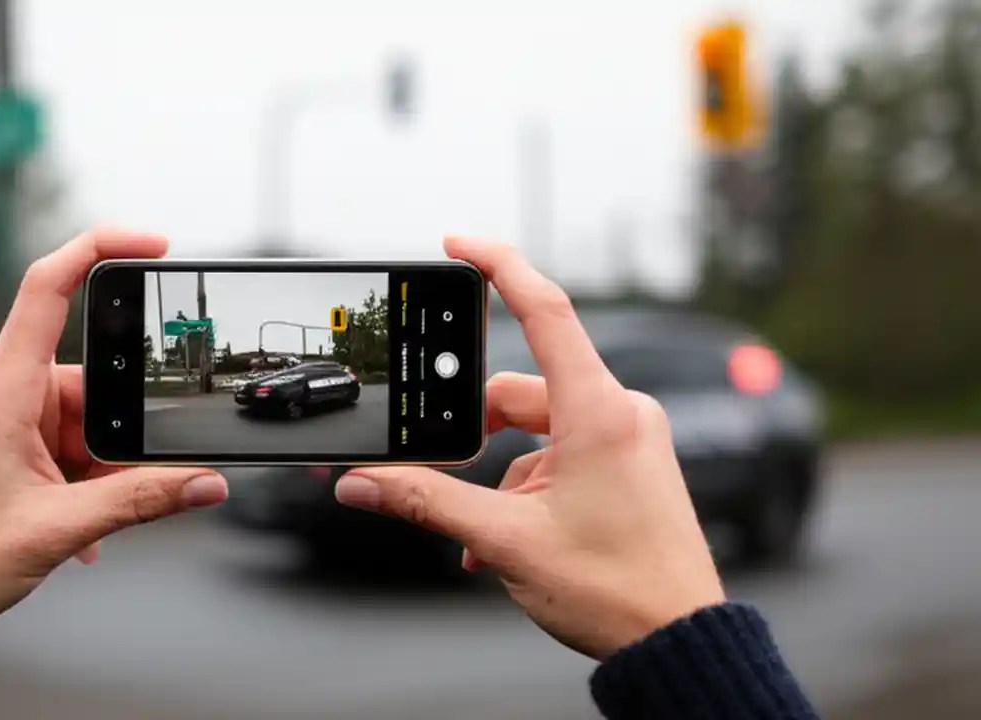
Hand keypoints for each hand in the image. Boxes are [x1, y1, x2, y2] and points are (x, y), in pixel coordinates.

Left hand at [0, 229, 227, 641]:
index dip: (100, 249)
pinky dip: (86, 484)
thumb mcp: (59, 528)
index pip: (48, 288)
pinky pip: (67, 448)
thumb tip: (205, 482)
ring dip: (102, 469)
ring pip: (86, 423)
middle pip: (93, 380)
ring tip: (87, 521)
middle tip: (129, 479)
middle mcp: (3, 394)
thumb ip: (140, 501)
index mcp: (4, 390)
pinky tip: (84, 530)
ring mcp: (4, 420)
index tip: (153, 244)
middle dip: (122, 431)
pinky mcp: (5, 447)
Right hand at [333, 237, 723, 659]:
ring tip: (481, 537)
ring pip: (535, 432)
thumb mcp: (506, 541)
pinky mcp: (627, 465)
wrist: (677, 641)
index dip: (498, 266)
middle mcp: (619, 413)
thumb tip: (363, 483)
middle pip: (520, 392)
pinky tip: (504, 540)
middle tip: (437, 473)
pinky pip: (559, 457)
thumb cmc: (617, 590)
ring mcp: (627, 439)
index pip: (546, 310)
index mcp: (600, 412)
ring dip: (497, 477)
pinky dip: (524, 489)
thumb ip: (427, 502)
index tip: (457, 244)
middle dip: (473, 434)